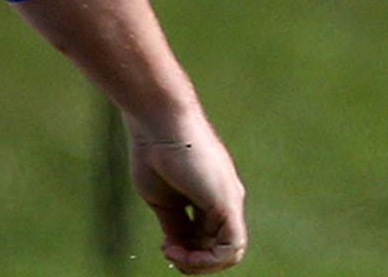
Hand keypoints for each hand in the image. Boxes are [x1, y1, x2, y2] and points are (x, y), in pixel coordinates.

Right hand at [128, 113, 247, 272]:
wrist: (159, 124)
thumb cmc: (156, 154)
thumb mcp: (164, 201)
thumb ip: (176, 225)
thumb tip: (178, 248)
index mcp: (211, 200)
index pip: (210, 242)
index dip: (188, 255)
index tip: (164, 247)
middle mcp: (226, 201)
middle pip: (220, 251)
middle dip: (193, 262)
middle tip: (167, 252)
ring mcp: (229, 201)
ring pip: (229, 254)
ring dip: (198, 264)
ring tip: (172, 252)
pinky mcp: (226, 201)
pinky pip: (231, 246)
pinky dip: (207, 260)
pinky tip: (181, 251)